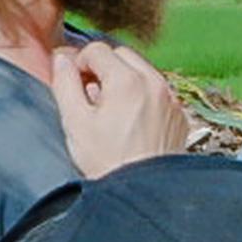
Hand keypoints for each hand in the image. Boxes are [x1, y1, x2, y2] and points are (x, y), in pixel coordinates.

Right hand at [50, 41, 187, 176]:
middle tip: (91, 93)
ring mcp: (171, 99)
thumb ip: (64, 83)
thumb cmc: (108, 162)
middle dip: (103, 67)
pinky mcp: (180, 115)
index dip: (80, 62)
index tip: (75, 82)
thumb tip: (62, 59)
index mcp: (127, 81)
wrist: (143, 192)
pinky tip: (132, 120)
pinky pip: (159, 91)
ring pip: (143, 71)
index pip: (97, 49)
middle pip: (123, 55)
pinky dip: (144, 95)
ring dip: (124, 79)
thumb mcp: (75, 122)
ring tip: (110, 109)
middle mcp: (154, 83)